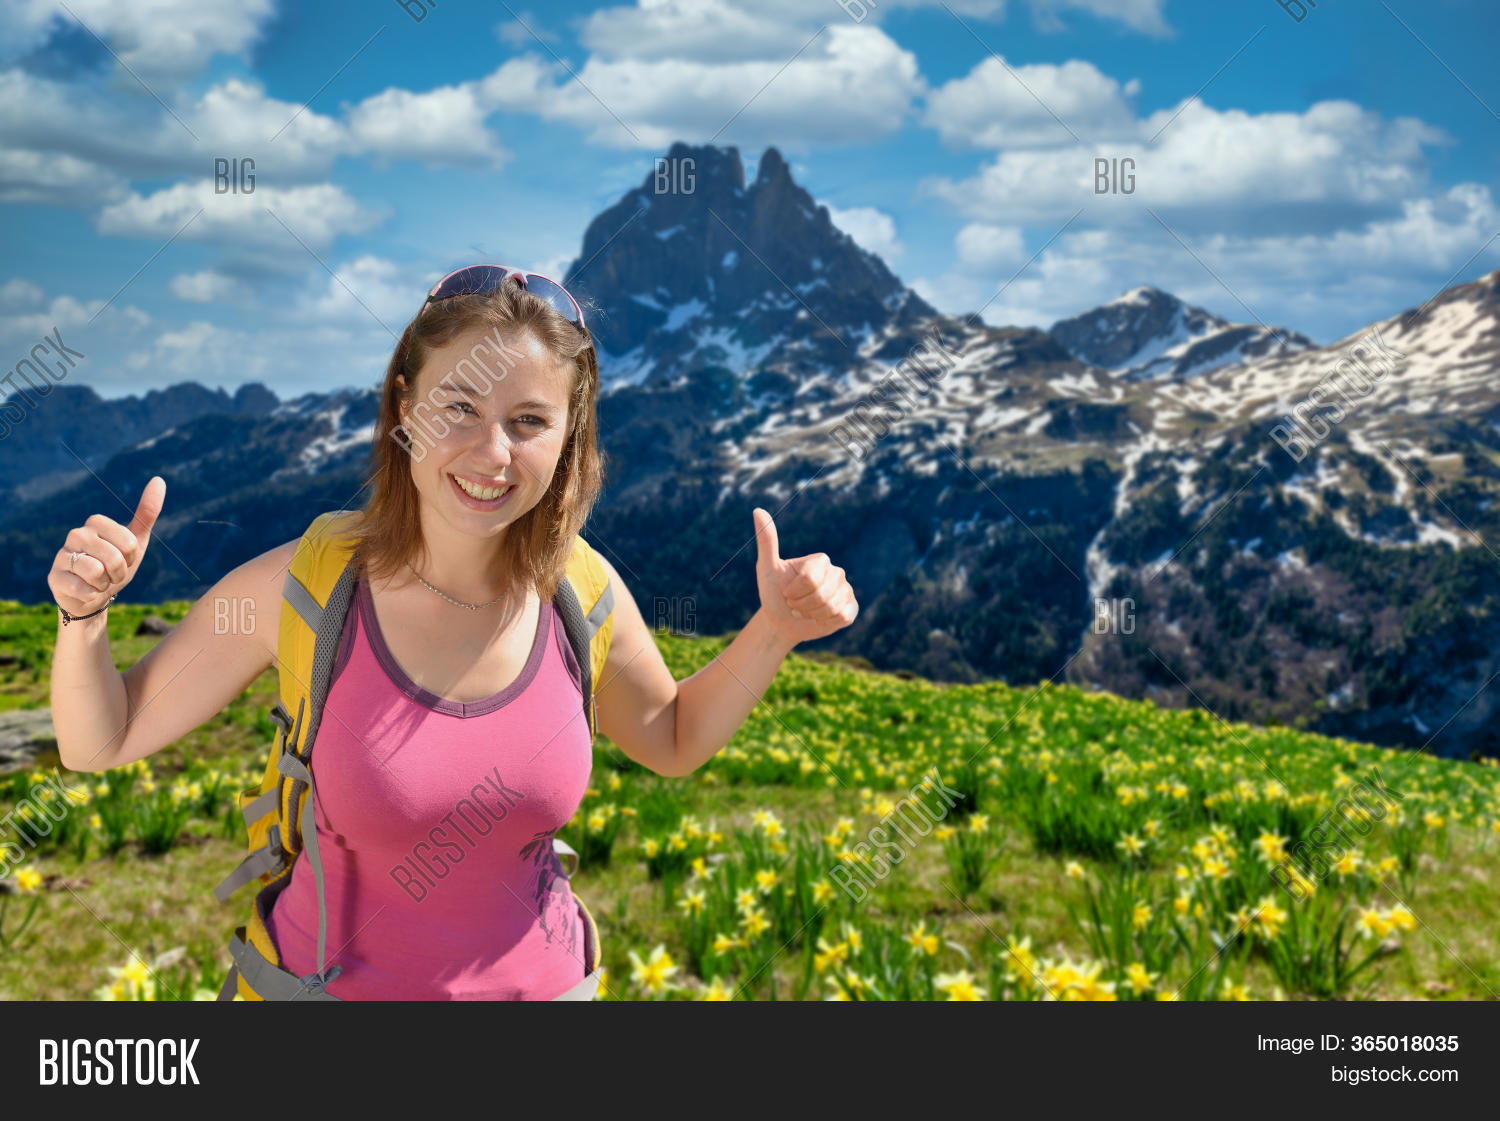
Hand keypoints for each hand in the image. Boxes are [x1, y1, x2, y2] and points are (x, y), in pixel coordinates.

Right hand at [48, 476, 165, 617]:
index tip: (126, 558)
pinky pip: (82, 588)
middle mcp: (75, 535)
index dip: (132, 555)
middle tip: (112, 573)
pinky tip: (86, 590)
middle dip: (120, 572)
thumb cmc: (115, 566)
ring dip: (105, 583)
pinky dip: (91, 594)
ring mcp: (62, 555)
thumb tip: (158, 480)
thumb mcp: (136, 541)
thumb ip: (147, 513)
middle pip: (113, 557)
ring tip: (99, 581)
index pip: (128, 541)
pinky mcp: (54, 577)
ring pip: (95, 572)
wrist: (93, 596)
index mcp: (95, 523)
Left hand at [753, 507, 857, 647]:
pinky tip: (819, 619)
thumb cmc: (774, 592)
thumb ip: (766, 540)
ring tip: (806, 612)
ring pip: (832, 607)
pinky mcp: (851, 609)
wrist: (782, 620)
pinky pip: (842, 616)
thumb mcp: (766, 568)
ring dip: (812, 615)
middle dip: (802, 605)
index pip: (810, 579)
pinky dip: (826, 622)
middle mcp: (836, 572)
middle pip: (821, 594)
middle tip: (795, 604)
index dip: (794, 592)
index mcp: (820, 560)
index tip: (786, 593)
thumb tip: (758, 510)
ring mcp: (846, 590)